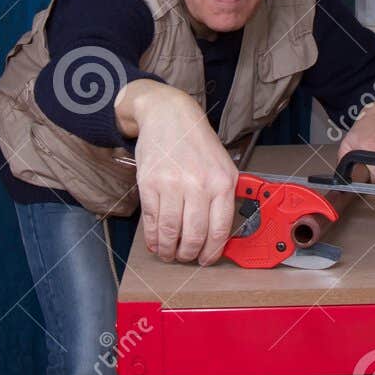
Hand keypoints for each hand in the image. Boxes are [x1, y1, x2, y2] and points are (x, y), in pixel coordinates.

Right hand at [115, 79, 237, 265]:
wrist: (169, 115)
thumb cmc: (197, 143)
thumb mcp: (223, 165)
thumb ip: (225, 197)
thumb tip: (221, 234)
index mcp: (222, 182)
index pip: (220, 230)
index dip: (212, 252)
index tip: (207, 259)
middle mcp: (199, 184)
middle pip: (194, 236)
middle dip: (189, 254)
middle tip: (186, 257)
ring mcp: (172, 185)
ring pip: (171, 232)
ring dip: (169, 250)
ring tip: (169, 253)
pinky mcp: (149, 184)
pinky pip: (152, 221)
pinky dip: (153, 238)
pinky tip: (155, 242)